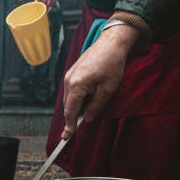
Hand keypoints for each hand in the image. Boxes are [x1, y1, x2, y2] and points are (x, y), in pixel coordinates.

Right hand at [33, 0, 60, 8]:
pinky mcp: (47, 7)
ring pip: (43, 9)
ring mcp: (43, 5)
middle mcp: (39, 3)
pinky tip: (50, 7)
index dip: (39, 2)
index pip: (35, 4)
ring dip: (47, 4)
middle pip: (39, 7)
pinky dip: (49, 10)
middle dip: (44, 3)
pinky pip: (47, 11)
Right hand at [61, 24, 138, 138]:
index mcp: (77, 85)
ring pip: (69, 99)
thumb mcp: (108, 89)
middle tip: (72, 132)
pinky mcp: (72, 72)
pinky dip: (76, 99)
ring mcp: (69, 75)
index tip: (67, 137)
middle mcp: (69, 80)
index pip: (71, 111)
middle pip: (68, 106)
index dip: (70, 126)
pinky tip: (86, 100)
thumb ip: (96, 106)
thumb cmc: (112, 63)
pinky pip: (71, 90)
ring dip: (75, 108)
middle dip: (71, 119)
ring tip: (86, 113)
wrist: (112, 42)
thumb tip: (87, 119)